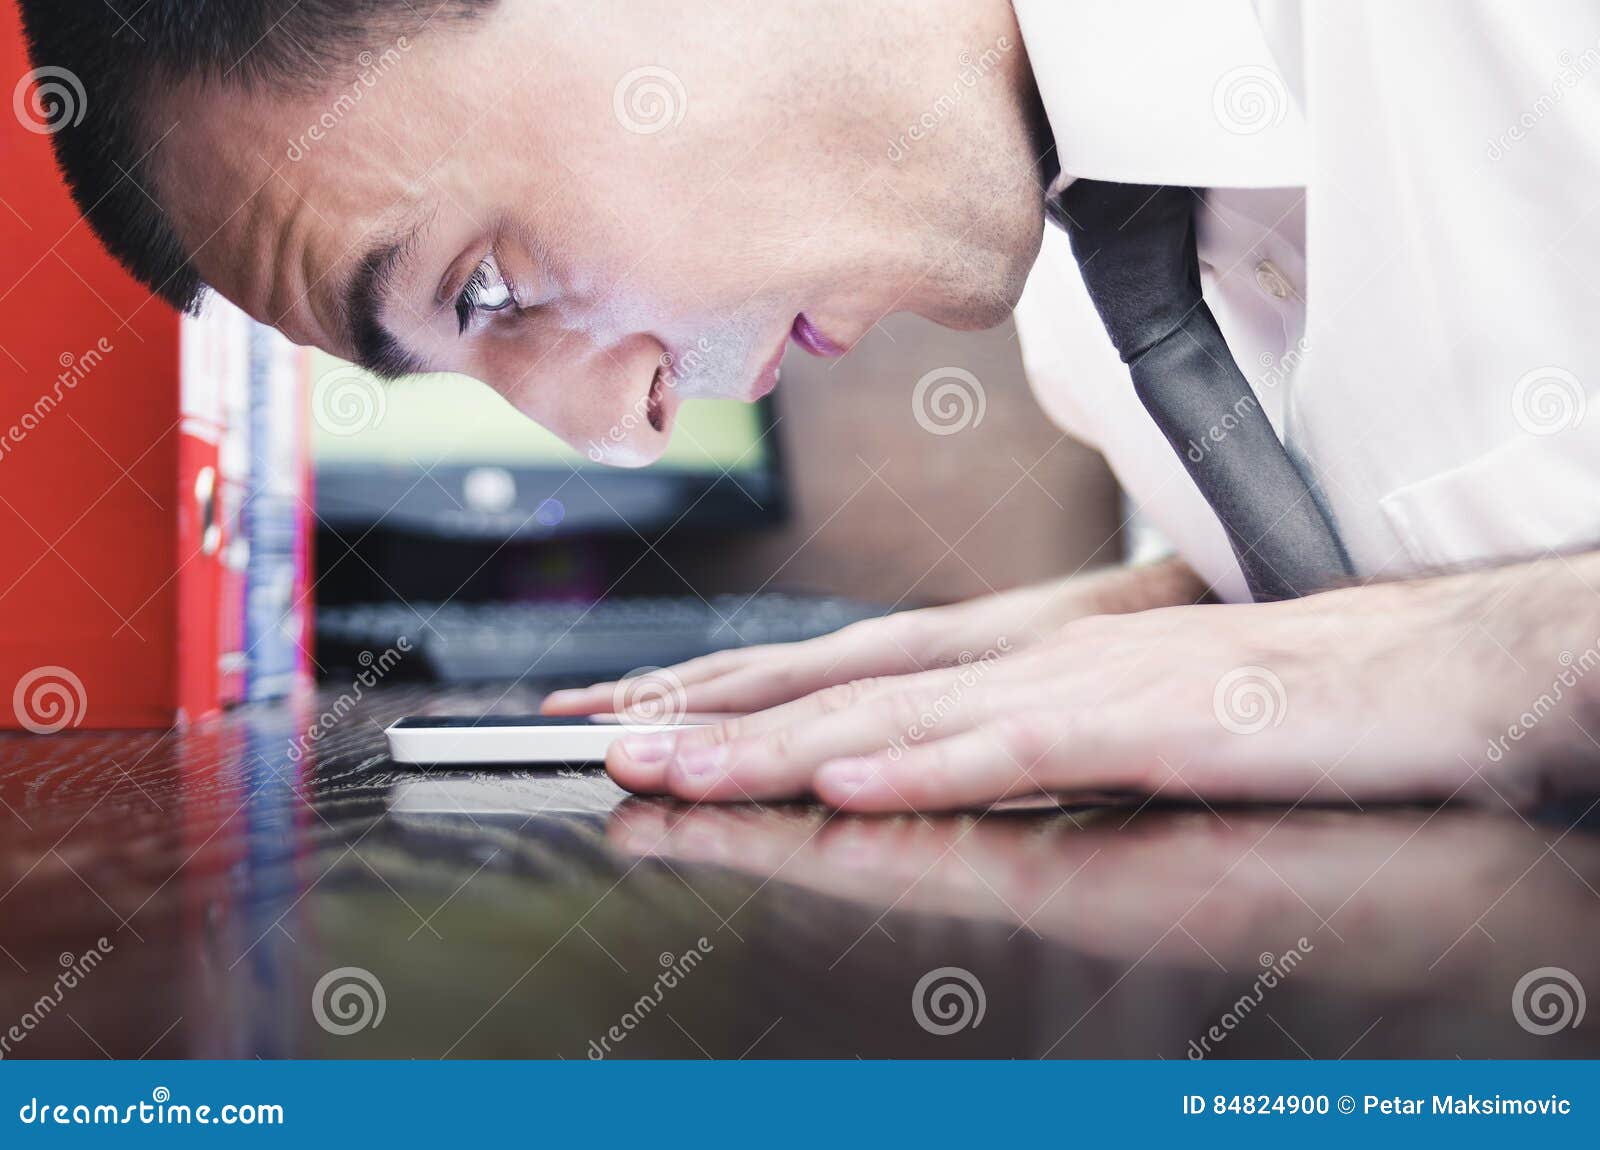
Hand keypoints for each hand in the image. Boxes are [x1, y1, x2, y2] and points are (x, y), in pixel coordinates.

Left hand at [599, 558, 1596, 810]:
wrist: (1404, 668)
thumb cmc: (1256, 692)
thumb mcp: (1102, 711)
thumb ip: (1006, 734)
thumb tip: (904, 762)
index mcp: (1008, 655)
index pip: (838, 670)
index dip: (727, 689)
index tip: (629, 709)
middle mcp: (1022, 656)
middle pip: (839, 683)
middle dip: (710, 711)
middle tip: (597, 734)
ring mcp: (1077, 687)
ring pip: (902, 714)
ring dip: (780, 740)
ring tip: (675, 762)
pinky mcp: (1149, 724)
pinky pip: (1020, 749)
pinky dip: (931, 762)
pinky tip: (853, 781)